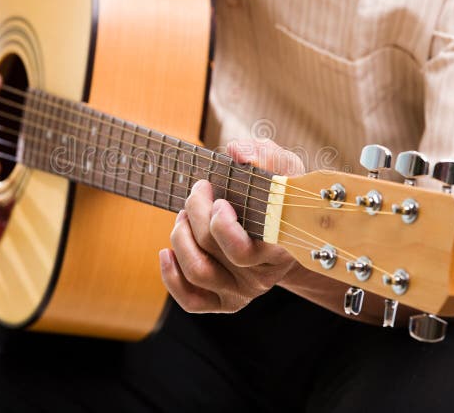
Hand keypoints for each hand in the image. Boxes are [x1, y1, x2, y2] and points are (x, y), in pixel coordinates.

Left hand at [159, 139, 304, 312]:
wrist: (286, 232)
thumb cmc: (281, 197)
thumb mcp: (283, 170)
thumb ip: (265, 156)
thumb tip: (236, 151)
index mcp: (281, 248)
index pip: (244, 251)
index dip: (222, 226)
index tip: (219, 200)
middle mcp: (262, 276)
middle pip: (213, 249)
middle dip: (195, 212)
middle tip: (199, 190)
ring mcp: (242, 292)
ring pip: (198, 271)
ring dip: (181, 237)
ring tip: (184, 214)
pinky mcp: (224, 302)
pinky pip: (191, 301)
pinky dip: (171, 276)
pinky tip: (167, 251)